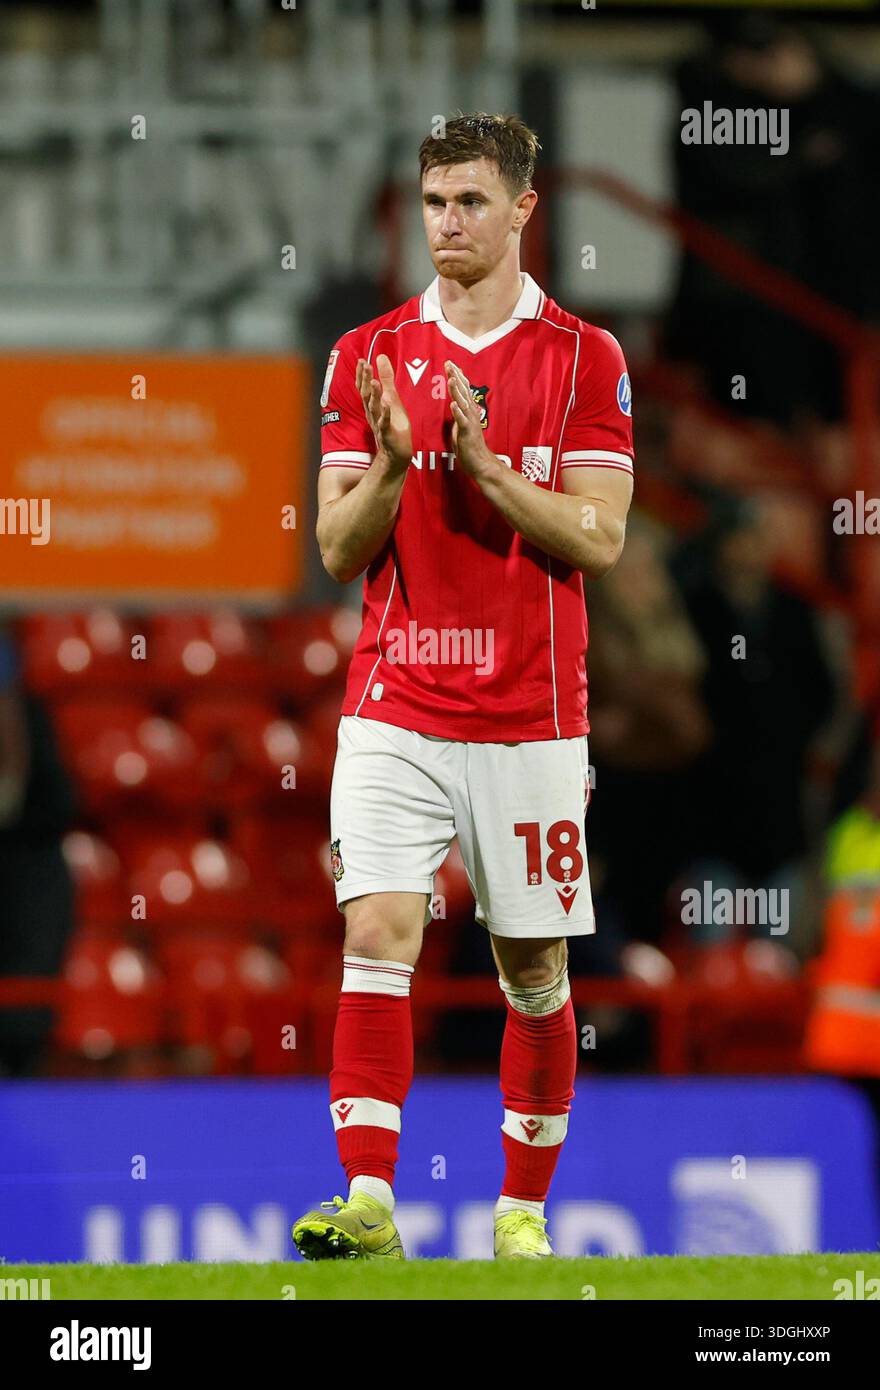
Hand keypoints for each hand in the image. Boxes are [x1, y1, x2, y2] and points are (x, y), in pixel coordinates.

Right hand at [357, 355, 412, 470]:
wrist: (396, 451)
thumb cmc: (393, 424)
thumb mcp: (391, 397)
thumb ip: (386, 378)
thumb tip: (381, 357)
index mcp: (372, 404)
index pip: (364, 387)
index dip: (362, 375)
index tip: (361, 360)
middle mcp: (373, 413)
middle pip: (366, 395)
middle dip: (365, 380)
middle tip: (365, 365)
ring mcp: (379, 423)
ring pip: (374, 408)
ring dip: (374, 395)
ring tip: (374, 382)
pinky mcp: (388, 433)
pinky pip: (385, 423)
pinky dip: (385, 414)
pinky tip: (387, 405)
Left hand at [445, 360, 494, 479]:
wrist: (480, 464)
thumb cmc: (469, 446)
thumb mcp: (460, 426)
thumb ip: (458, 414)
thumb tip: (453, 404)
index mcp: (468, 410)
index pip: (463, 389)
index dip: (457, 376)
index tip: (450, 363)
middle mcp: (471, 413)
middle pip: (463, 391)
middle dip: (456, 377)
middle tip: (449, 363)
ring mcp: (470, 422)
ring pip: (463, 403)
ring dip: (457, 391)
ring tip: (451, 378)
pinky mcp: (467, 433)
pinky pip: (462, 421)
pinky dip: (457, 412)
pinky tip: (452, 404)